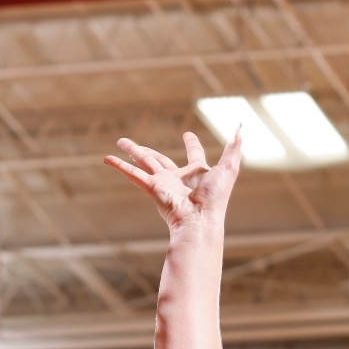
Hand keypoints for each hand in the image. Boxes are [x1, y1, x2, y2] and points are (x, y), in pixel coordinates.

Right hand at [106, 132, 242, 235]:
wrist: (200, 220)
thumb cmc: (216, 199)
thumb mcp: (230, 168)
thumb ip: (234, 148)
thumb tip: (241, 129)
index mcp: (197, 173)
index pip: (194, 155)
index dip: (192, 144)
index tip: (188, 136)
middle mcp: (178, 178)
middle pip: (159, 159)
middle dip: (146, 150)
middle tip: (132, 143)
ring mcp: (163, 184)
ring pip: (144, 162)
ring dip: (132, 151)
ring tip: (120, 142)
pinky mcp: (153, 189)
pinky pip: (134, 174)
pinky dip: (120, 166)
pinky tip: (108, 158)